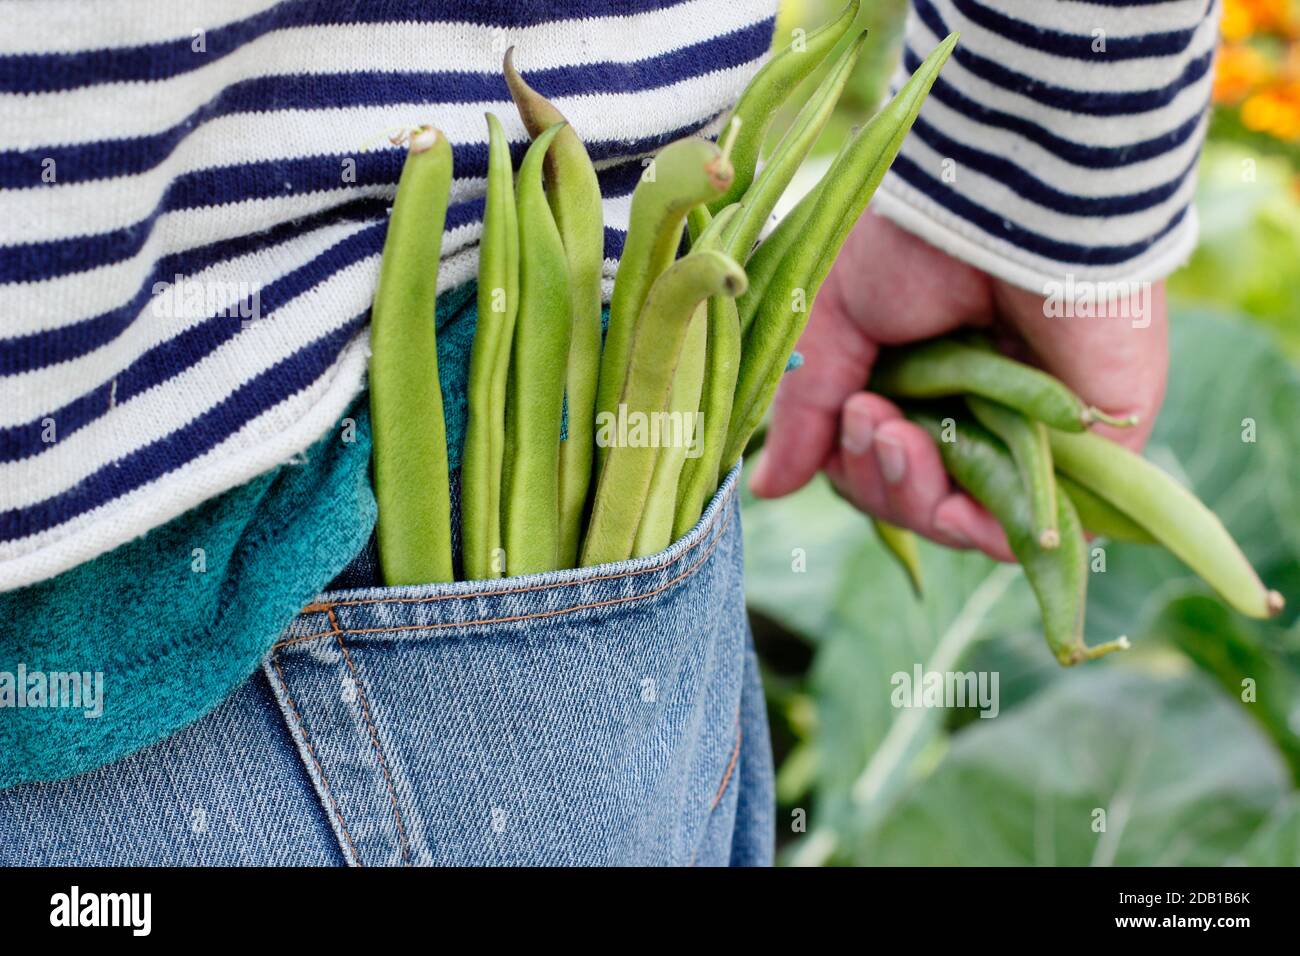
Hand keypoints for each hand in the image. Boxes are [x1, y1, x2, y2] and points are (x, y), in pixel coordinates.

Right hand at [749, 209, 1168, 560]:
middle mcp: (977, 408)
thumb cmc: (915, 241)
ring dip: (911, 496)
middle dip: (877, 480)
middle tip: (872, 421)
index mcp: (920, 376)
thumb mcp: (832, 325)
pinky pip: (1031, 529)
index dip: (852, 463)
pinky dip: (979, 530)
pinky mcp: (1091, 448)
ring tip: (899, 434)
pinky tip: (948, 493)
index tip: (848, 413)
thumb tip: (767, 489)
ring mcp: (1034, 432)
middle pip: (914, 499)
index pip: (878, 462)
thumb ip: (807, 413)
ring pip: (962, 520)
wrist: (1007, 200)